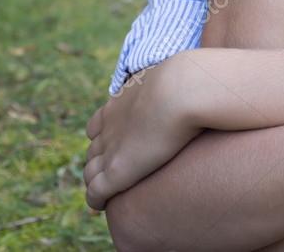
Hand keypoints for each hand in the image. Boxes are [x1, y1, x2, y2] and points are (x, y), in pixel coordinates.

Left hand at [84, 52, 201, 209]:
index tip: (118, 147)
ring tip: (109, 193)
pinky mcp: (117, 171)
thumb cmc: (188, 84)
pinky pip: (95, 191)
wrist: (183, 91)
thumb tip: (193, 82)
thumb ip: (173, 84)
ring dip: (97, 181)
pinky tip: (102, 205)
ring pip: (90, 172)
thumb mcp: (175, 78)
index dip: (104, 139)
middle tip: (115, 173)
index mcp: (117, 106)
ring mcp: (110, 149)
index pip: (96, 127)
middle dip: (100, 161)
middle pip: (93, 150)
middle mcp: (108, 128)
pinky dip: (96, 199)